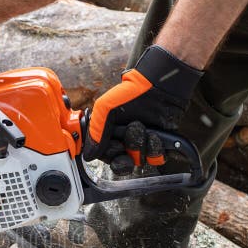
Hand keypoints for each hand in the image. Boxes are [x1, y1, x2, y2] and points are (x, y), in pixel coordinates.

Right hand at [84, 45, 202, 172]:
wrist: (159, 83)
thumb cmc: (131, 91)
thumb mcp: (105, 107)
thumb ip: (95, 131)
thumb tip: (89, 154)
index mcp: (110, 133)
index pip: (105, 155)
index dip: (110, 154)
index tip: (115, 145)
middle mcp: (125, 139)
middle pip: (121, 163)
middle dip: (124, 157)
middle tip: (126, 144)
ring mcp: (142, 142)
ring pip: (138, 161)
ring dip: (140, 148)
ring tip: (143, 129)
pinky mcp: (159, 143)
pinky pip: (157, 159)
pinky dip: (155, 151)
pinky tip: (155, 136)